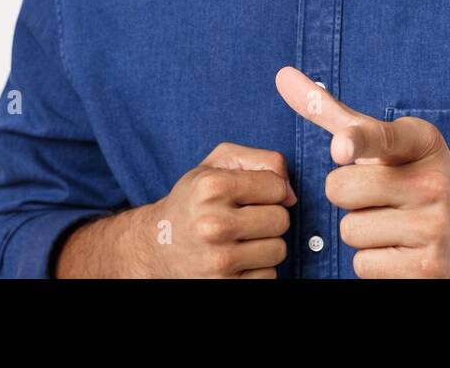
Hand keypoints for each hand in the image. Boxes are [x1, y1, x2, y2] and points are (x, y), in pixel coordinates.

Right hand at [143, 142, 296, 277]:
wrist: (158, 245)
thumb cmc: (195, 200)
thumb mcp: (218, 164)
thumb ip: (263, 161)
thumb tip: (291, 196)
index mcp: (212, 187)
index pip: (277, 187)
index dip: (269, 190)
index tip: (250, 195)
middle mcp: (213, 224)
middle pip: (281, 220)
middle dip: (269, 218)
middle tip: (244, 219)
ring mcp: (218, 260)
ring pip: (278, 250)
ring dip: (265, 245)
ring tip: (239, 240)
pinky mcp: (224, 287)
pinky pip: (269, 276)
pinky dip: (257, 269)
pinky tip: (235, 260)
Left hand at [274, 67, 449, 277]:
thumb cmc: (412, 174)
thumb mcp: (385, 141)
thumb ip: (332, 112)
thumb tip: (282, 75)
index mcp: (420, 141)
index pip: (381, 137)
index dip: (357, 141)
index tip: (341, 146)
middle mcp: (432, 182)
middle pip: (340, 190)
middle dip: (347, 196)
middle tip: (379, 195)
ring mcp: (434, 227)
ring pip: (349, 232)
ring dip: (359, 231)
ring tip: (392, 221)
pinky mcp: (427, 269)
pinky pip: (363, 265)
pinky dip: (372, 260)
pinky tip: (399, 248)